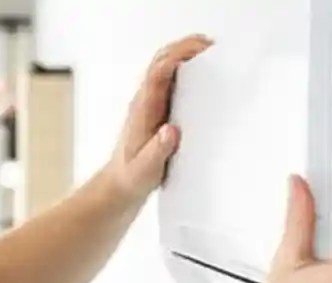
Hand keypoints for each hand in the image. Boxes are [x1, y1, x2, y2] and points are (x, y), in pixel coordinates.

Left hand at [105, 34, 214, 203]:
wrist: (118, 188)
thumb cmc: (130, 179)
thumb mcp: (144, 170)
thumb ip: (157, 152)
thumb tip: (171, 130)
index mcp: (142, 110)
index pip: (158, 72)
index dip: (179, 55)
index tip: (201, 50)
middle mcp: (146, 102)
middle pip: (162, 62)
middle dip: (184, 48)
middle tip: (211, 45)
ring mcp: (151, 106)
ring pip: (166, 70)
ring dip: (186, 57)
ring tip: (212, 54)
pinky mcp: (158, 113)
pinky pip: (172, 85)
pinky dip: (187, 74)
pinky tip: (205, 78)